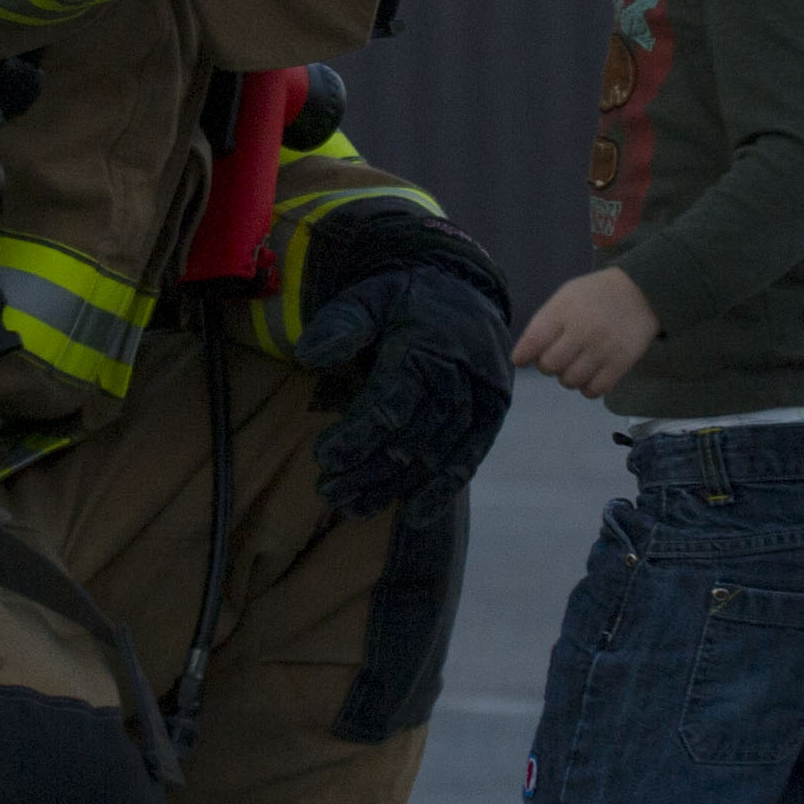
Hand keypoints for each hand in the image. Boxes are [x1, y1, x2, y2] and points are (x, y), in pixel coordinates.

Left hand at [298, 264, 512, 522]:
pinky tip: (415, 515)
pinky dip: (444, 488)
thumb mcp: (368, 296)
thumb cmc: (403, 298)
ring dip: (397, 485)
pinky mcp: (494, 412)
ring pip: (439, 451)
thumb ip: (341, 323)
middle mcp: (462, 371)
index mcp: (428, 341)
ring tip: (354, 507)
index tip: (324, 458)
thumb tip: (310, 356)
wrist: (462, 287)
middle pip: (414, 433)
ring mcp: (483, 394)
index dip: (358, 433)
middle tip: (328, 491)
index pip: (392, 399)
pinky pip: (471, 456)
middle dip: (369, 467)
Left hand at [513, 266, 659, 401]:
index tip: (522, 359)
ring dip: (567, 377)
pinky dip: (587, 388)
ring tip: (576, 365)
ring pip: (569, 381)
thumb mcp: (566, 296)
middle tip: (557, 357)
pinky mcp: (620, 364)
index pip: (533, 341)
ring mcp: (602, 349)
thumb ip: (544, 322)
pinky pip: (593, 390)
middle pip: (549, 366)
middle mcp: (582, 331)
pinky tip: (590, 375)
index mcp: (564, 311)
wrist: (641, 293)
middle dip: (547, 365)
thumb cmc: (595, 295)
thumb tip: (524, 354)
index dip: (523, 355)